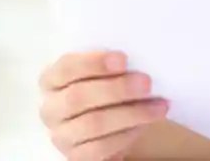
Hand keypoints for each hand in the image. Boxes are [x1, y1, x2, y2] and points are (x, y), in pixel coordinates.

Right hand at [38, 50, 169, 160]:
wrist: (111, 127)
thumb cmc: (108, 91)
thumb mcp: (106, 75)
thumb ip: (113, 66)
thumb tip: (140, 58)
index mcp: (52, 80)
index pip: (66, 68)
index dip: (93, 63)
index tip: (123, 59)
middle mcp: (51, 108)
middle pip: (78, 97)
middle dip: (116, 89)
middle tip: (147, 83)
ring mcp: (61, 135)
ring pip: (92, 124)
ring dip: (130, 114)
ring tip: (158, 107)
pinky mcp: (76, 157)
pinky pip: (100, 148)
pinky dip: (126, 135)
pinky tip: (144, 125)